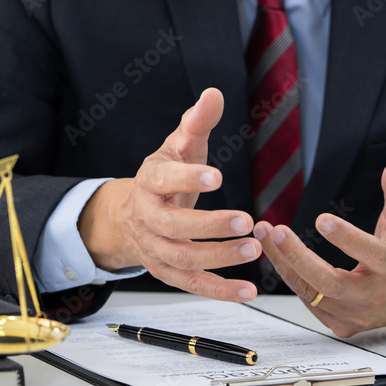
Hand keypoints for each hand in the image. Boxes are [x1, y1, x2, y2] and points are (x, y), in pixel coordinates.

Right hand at [78, 88, 260, 301]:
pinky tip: (248, 291)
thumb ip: (197, 123)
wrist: (131, 215)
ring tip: (254, 249)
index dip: (188, 178)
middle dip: (211, 225)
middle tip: (247, 220)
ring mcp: (155, 247)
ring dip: (220, 257)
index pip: (163, 179)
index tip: (219, 177)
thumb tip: (214, 94)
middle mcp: (147, 217)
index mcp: (150, 181)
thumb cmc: (165, 176)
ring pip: (183, 258)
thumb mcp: (178, 146)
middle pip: (174, 226)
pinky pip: (192, 285)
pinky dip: (220, 291)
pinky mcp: (166, 272)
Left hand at [254, 156, 385, 336]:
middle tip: (276, 231)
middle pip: (330, 282)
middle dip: (298, 257)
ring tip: (264, 236)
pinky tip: (278, 256)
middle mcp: (374, 295)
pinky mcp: (342, 325)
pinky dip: (292, 279)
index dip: (345, 238)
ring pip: (311, 293)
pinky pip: (309, 303)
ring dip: (284, 264)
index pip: (370, 253)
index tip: (321, 219)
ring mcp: (356, 314)